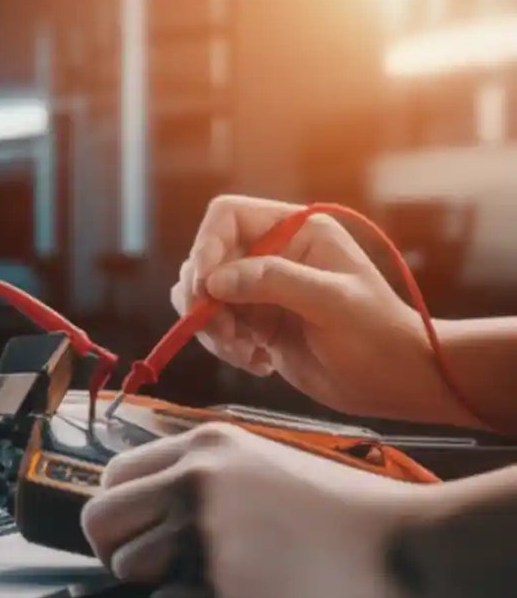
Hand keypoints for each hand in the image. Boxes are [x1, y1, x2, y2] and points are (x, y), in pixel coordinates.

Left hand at [81, 423, 425, 597]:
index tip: (133, 524)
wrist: (396, 544)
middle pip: (99, 518)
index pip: (112, 474)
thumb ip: (193, 468)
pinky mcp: (219, 585)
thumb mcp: (255, 457)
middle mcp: (194, 482)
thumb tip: (135, 496)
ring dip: (150, 576)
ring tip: (199, 572)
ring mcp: (204, 535)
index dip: (117, 505)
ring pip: (124, 564)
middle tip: (137, 558)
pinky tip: (230, 590)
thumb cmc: (331, 503)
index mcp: (203, 444)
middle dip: (111, 544)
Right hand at [172, 195, 470, 426]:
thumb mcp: (332, 301)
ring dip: (212, 327)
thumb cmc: (377, 334)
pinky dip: (224, 347)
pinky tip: (259, 361)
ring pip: (203, 295)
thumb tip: (215, 281)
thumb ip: (274, 282)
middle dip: (205, 298)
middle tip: (225, 333)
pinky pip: (215, 327)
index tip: (204, 287)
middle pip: (207, 259)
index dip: (207, 246)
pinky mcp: (256, 323)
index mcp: (295, 231)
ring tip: (246, 352)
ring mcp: (261, 290)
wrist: (393, 381)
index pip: (228, 217)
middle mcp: (272, 254)